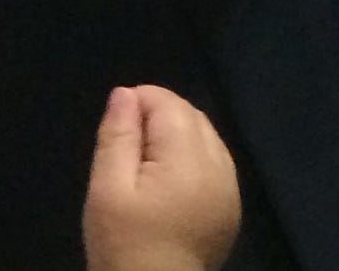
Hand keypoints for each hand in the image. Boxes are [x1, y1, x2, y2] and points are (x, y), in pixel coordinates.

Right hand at [84, 86, 240, 270]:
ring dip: (176, 136)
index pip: (168, 104)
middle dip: (158, 117)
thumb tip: (125, 93)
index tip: (115, 130)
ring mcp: (230, 189)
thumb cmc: (124, 244)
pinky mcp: (231, 207)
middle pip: (190, 116)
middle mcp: (219, 167)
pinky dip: (193, 158)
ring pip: (206, 136)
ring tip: (144, 166)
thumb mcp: (107, 189)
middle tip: (126, 149)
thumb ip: (117, 136)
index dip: (137, 104)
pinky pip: (215, 162)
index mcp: (189, 160)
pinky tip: (169, 182)